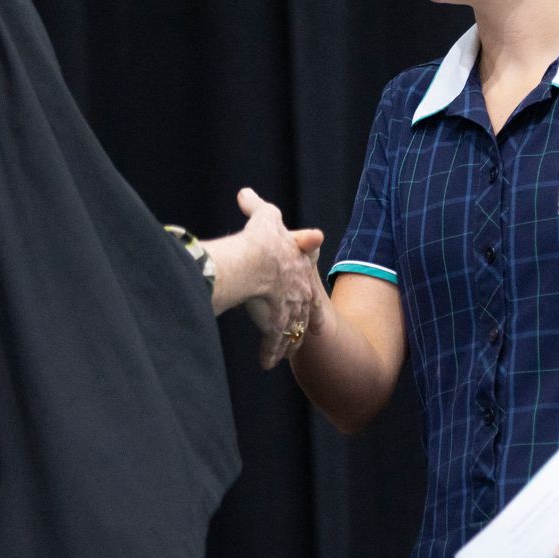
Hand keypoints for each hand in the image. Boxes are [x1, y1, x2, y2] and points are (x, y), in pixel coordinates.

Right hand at [232, 187, 323, 368]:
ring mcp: (290, 312)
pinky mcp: (275, 326)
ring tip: (285, 355)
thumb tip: (245, 193)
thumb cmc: (263, 238)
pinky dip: (270, 354)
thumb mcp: (265, 217)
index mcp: (301, 270)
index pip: (308, 285)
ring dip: (288, 343)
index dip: (311, 298)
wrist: (258, 261)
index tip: (313, 307)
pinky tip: (267, 364)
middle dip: (304, 324)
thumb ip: (256, 207)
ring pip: (293, 332)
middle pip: (306, 313)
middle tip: (305, 334)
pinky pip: (274, 344)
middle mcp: (301, 293)